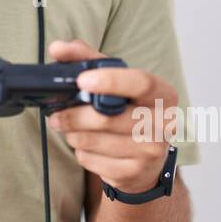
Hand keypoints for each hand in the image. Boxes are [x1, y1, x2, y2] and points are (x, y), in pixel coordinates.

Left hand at [44, 39, 179, 194]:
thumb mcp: (116, 81)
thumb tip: (58, 48)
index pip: (141, 83)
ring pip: (95, 141)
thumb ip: (88, 59)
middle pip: (108, 117)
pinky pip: (93, 160)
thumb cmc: (129, 111)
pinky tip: (86, 146)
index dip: (110, 80)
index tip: (82, 79)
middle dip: (75, 115)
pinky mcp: (135, 173)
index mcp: (163, 94)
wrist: (146, 158)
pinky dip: (81, 152)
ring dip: (73, 133)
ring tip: (70, 128)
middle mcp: (164, 123)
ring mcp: (152, 152)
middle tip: (56, 114)